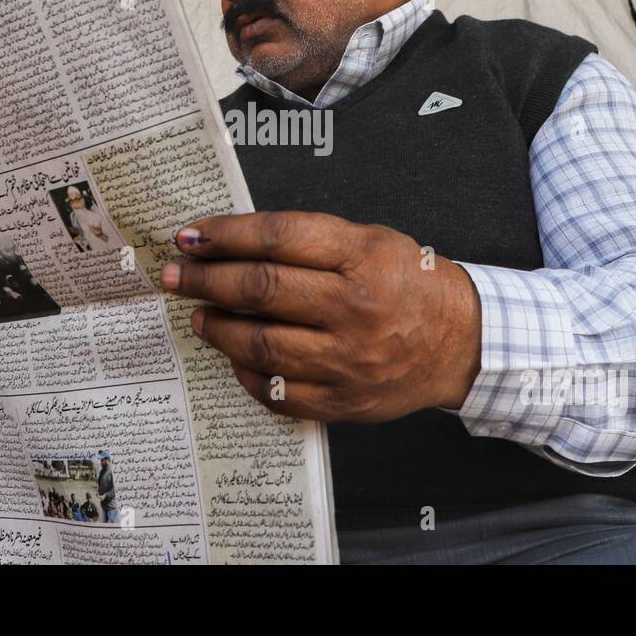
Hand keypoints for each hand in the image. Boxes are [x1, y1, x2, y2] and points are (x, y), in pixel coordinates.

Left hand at [160, 212, 480, 422]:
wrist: (461, 342)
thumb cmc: (409, 284)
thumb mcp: (372, 240)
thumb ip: (308, 240)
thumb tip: (232, 242)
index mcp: (363, 257)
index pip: (278, 238)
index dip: (225, 234)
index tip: (189, 235)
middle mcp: (355, 308)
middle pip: (260, 289)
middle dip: (205, 279)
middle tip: (174, 275)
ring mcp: (348, 359)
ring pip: (260, 343)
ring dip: (216, 327)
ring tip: (198, 315)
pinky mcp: (343, 401)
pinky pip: (276, 390)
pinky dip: (244, 372)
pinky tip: (232, 355)